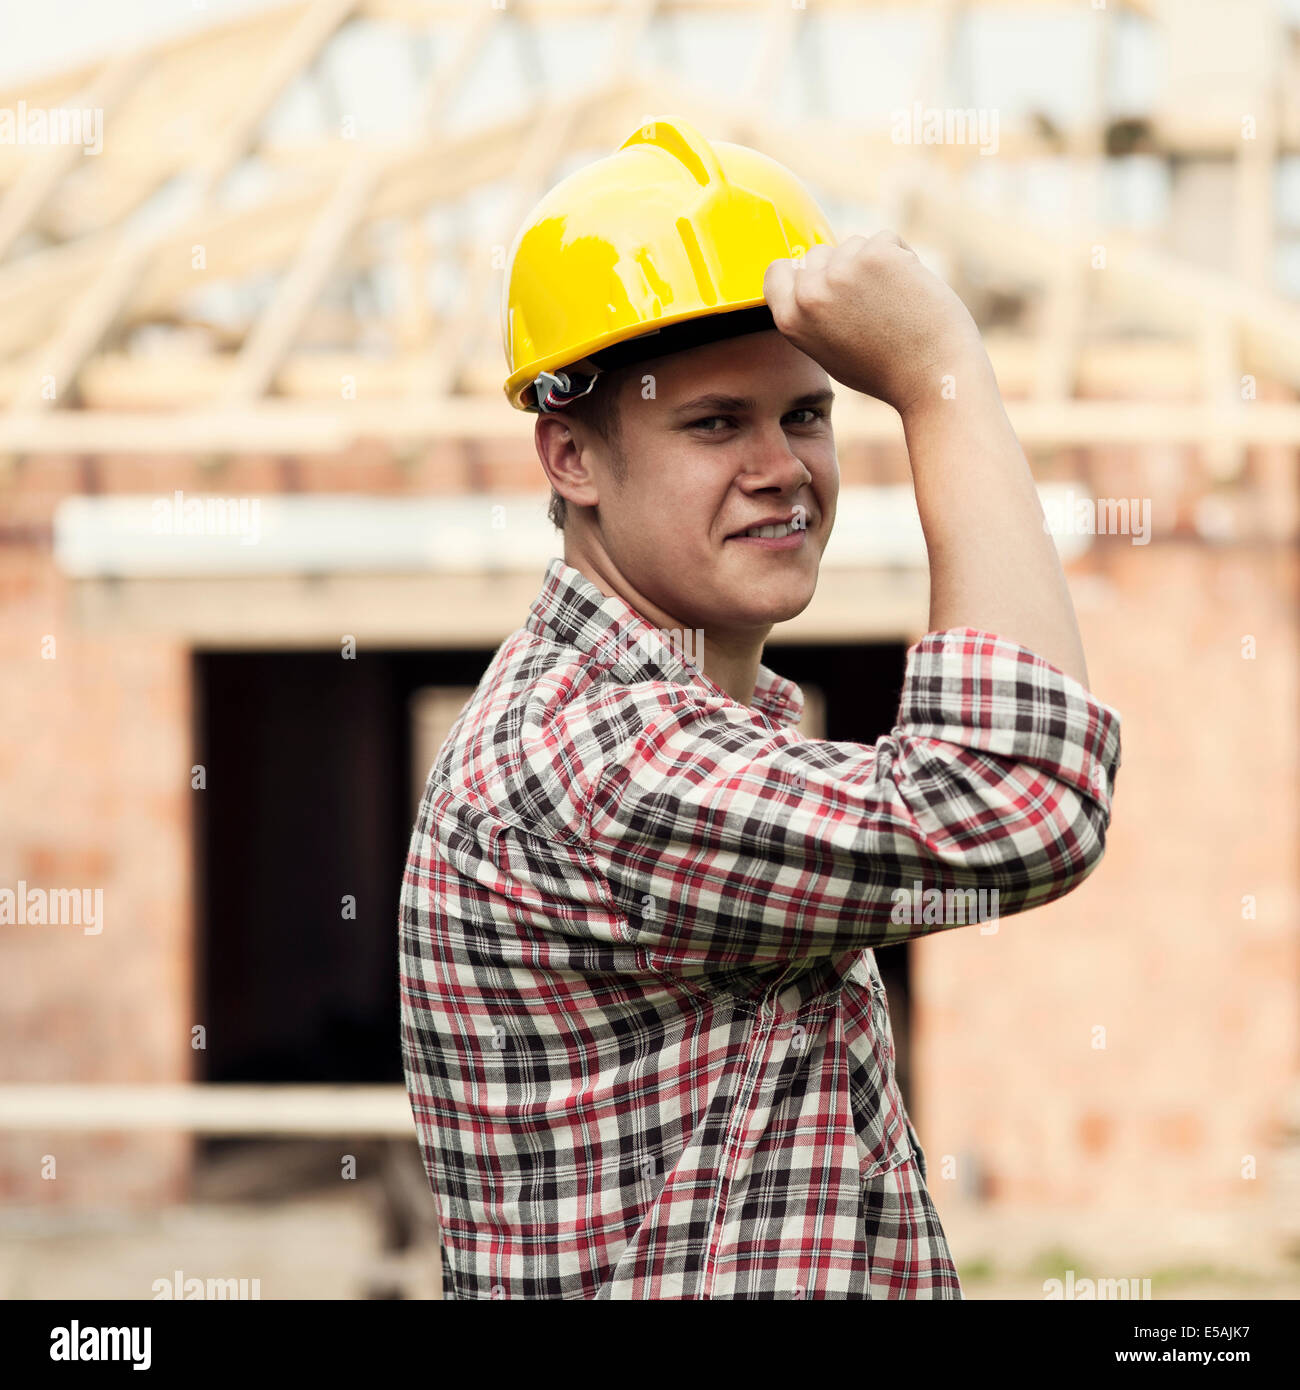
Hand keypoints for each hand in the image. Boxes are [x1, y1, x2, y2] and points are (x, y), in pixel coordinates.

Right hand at [763, 232, 983, 416]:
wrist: (931, 374)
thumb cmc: (885, 370)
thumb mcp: (828, 349)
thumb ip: (813, 314)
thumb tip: (813, 275)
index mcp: (791, 320)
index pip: (777, 271)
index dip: (800, 271)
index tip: (821, 279)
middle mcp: (809, 294)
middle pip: (818, 254)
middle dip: (842, 268)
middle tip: (870, 303)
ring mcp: (841, 271)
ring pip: (854, 244)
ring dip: (874, 262)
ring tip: (893, 303)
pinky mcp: (876, 254)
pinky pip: (886, 239)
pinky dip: (901, 258)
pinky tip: (910, 290)